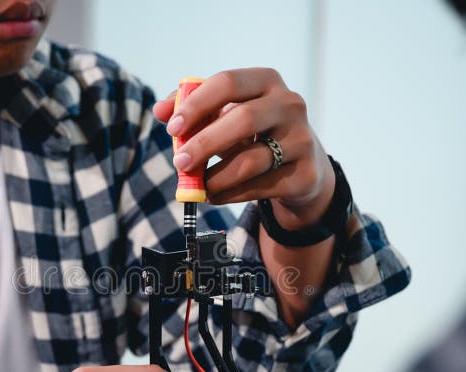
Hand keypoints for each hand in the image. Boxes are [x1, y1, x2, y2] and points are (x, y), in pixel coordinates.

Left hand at [153, 68, 335, 229]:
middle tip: (179, 163)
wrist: (302, 167)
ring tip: (196, 186)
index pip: (228, 82)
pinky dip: (231, 194)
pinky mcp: (306, 174)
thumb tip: (160, 111)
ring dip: (215, 177)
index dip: (196, 105)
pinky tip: (214, 196)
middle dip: (204, 143)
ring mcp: (302, 139)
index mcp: (266, 81)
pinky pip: (261, 186)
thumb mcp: (227, 115)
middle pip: (243, 119)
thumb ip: (193, 109)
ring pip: (251, 160)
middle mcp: (290, 104)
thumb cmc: (254, 134)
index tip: (172, 128)